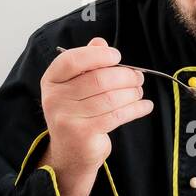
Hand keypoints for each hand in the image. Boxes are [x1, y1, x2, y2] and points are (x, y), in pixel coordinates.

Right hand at [41, 37, 152, 175]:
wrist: (71, 151)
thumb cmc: (77, 113)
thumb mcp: (76, 86)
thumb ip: (87, 63)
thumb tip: (100, 43)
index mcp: (51, 80)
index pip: (72, 60)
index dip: (97, 55)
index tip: (116, 56)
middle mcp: (55, 98)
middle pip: (98, 79)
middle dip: (124, 76)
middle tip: (137, 77)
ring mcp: (67, 117)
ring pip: (110, 98)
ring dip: (132, 92)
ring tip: (139, 91)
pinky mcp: (83, 133)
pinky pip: (117, 115)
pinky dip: (135, 109)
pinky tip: (145, 105)